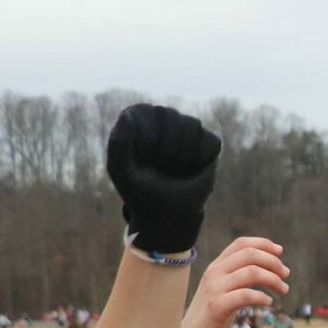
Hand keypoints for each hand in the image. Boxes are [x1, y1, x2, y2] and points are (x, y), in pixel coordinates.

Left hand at [106, 103, 221, 253]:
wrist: (168, 214)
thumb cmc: (140, 191)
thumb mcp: (121, 169)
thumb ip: (118, 142)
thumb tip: (128, 115)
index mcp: (138, 119)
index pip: (146, 112)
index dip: (146, 141)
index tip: (144, 161)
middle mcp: (163, 118)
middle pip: (170, 115)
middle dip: (165, 149)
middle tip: (161, 168)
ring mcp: (187, 130)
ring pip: (192, 125)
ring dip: (183, 156)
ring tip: (175, 170)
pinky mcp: (208, 143)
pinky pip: (209, 142)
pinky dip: (201, 160)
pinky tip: (193, 169)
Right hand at [180, 237, 289, 327]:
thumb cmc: (213, 316)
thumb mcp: (224, 291)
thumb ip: (239, 278)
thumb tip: (268, 270)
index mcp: (216, 266)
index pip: (241, 244)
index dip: (263, 244)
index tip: (280, 252)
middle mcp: (214, 273)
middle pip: (249, 255)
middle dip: (273, 262)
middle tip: (286, 274)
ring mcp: (215, 289)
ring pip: (251, 272)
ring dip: (273, 279)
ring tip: (283, 289)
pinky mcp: (217, 307)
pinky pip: (245, 295)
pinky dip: (262, 297)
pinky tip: (269, 303)